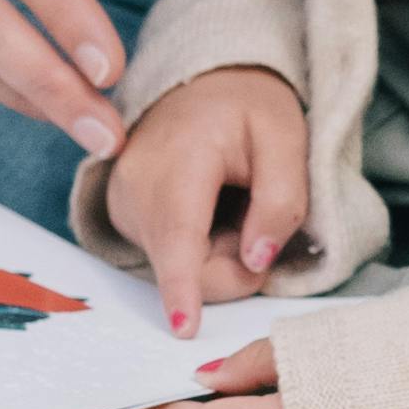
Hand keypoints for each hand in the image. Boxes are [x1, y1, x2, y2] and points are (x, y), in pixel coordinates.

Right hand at [110, 66, 310, 330]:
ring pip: (179, 268)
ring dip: (218, 254)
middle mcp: (135, 185)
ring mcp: (121, 203)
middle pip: (189, 266)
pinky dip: (199, 249)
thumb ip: (282, 201)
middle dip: (235, 263)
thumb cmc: (247, 108)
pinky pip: (168, 259)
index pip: (179, 233)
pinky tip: (208, 212)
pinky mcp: (123, 217)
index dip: (184, 285)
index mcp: (179, 158)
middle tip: (257, 218)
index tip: (183, 327)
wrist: (200, 81)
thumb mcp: (287, 137)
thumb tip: (257, 261)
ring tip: (231, 205)